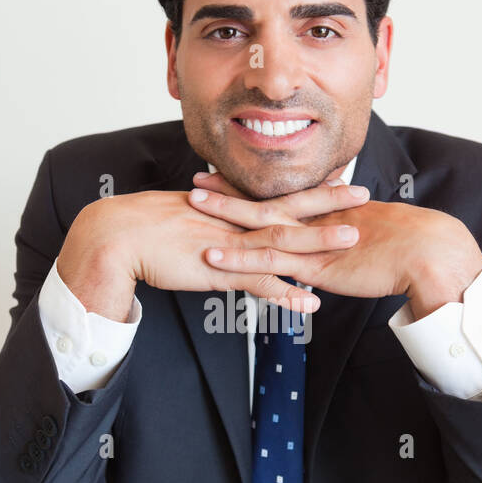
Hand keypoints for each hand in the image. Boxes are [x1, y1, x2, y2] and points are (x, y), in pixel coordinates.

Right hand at [55, 188, 349, 322]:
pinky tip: (309, 303)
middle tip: (364, 193)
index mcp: (228, 208)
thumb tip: (222, 229)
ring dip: (319, 242)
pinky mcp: (217, 271)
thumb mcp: (184, 218)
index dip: (309, 188)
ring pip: (282, 242)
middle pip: (289, 207)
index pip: (276, 195)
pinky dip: (285, 293)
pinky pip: (258, 284)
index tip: (339, 179)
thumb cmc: (144, 228)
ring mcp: (228, 245)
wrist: (117, 236)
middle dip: (329, 201)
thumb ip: (210, 223)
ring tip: (354, 240)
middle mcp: (233, 221)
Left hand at [187, 171, 481, 316]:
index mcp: (330, 212)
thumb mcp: (373, 238)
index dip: (255, 187)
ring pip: (260, 225)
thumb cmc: (410, 249)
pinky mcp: (315, 265)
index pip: (285, 196)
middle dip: (230, 191)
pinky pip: (271, 262)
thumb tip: (337, 247)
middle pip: (266, 201)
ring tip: (194, 204)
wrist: (428, 252)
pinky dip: (241, 259)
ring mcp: (314, 241)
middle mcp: (317, 221)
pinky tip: (215, 259)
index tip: (230, 177)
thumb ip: (349, 240)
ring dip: (225, 216)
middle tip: (197, 181)